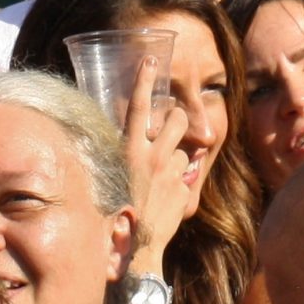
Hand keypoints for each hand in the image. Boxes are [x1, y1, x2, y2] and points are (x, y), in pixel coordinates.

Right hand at [119, 57, 190, 263]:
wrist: (134, 244)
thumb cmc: (118, 208)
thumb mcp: (116, 173)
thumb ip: (130, 154)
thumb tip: (138, 141)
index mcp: (128, 150)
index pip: (139, 107)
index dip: (145, 81)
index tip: (151, 60)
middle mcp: (151, 156)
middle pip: (177, 118)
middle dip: (180, 119)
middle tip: (173, 129)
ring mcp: (170, 172)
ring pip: (186, 148)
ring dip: (179, 156)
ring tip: (165, 172)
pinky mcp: (184, 187)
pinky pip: (187, 175)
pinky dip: (181, 181)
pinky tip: (168, 196)